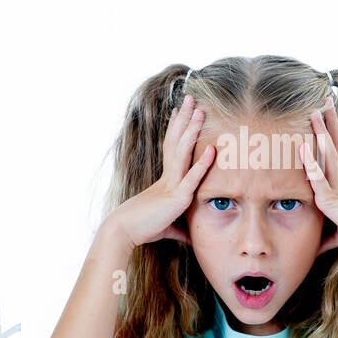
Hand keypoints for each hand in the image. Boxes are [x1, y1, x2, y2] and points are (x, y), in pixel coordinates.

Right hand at [108, 94, 215, 246]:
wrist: (124, 232)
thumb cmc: (143, 228)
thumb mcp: (167, 227)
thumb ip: (181, 229)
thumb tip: (190, 238)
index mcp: (166, 180)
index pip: (172, 148)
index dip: (177, 128)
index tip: (180, 111)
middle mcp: (169, 177)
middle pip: (178, 141)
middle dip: (185, 119)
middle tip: (191, 99)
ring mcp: (172, 184)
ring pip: (183, 151)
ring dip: (192, 130)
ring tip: (199, 110)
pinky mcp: (176, 197)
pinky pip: (192, 178)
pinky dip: (203, 164)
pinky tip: (213, 149)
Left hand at [299, 95, 337, 255]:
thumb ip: (327, 238)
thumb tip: (316, 249)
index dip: (336, 132)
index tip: (334, 114)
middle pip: (334, 144)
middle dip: (329, 121)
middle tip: (324, 100)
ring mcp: (337, 186)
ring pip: (327, 153)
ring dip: (320, 131)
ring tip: (314, 110)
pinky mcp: (332, 197)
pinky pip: (319, 177)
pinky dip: (310, 162)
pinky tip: (302, 146)